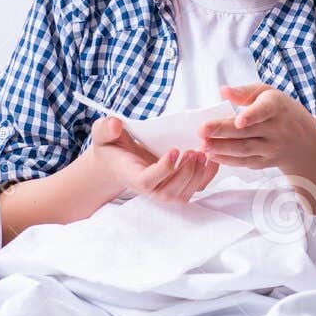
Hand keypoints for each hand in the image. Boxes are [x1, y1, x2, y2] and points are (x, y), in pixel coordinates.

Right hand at [87, 116, 217, 205]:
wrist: (119, 162)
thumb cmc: (113, 148)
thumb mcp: (104, 135)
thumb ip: (106, 129)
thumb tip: (115, 123)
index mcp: (133, 177)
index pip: (148, 181)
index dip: (163, 169)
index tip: (174, 150)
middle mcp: (151, 190)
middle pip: (170, 191)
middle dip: (185, 172)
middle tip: (194, 151)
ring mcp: (165, 192)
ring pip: (185, 192)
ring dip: (197, 174)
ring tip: (201, 153)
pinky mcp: (178, 189)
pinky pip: (196, 188)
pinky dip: (207, 176)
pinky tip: (211, 158)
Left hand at [197, 83, 315, 174]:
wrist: (304, 141)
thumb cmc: (281, 111)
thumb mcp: (268, 94)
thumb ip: (245, 92)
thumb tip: (223, 91)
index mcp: (277, 107)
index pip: (265, 111)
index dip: (252, 116)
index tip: (239, 121)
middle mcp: (277, 129)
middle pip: (247, 132)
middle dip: (222, 132)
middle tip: (201, 130)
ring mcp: (273, 148)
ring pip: (244, 149)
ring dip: (221, 148)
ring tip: (203, 145)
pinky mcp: (267, 162)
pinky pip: (245, 161)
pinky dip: (227, 160)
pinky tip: (212, 155)